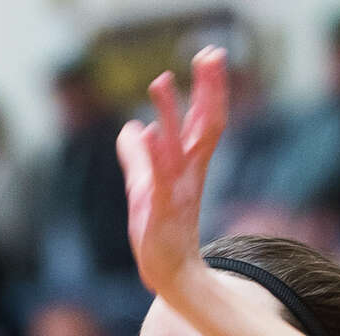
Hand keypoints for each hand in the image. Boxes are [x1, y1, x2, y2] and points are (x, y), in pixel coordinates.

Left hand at [115, 46, 227, 299]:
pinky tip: (147, 132)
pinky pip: (160, 180)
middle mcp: (189, 175)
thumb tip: (128, 128)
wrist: (171, 278)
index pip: (205, 120)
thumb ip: (136, 157)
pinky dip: (154, 156)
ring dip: (169, 114)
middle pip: (204, 125)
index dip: (209, 88)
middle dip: (208, 90)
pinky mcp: (161, 212)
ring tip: (159, 80)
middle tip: (210, 53)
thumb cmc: (160, 235)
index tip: (211, 55)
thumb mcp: (144, 188)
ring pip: (176, 147)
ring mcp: (177, 192)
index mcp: (188, 167)